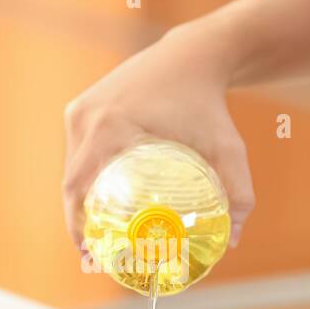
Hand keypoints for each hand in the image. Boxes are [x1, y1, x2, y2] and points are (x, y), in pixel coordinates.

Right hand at [62, 20, 255, 250]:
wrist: (192, 55)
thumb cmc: (209, 103)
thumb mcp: (228, 148)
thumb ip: (238, 192)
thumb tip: (234, 239)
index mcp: (110, 127)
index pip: (79, 187)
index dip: (77, 225)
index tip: (88, 253)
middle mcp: (87, 116)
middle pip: (71, 181)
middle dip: (77, 220)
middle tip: (94, 253)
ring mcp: (81, 108)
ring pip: (71, 165)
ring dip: (78, 199)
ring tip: (93, 232)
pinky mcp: (82, 105)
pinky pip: (78, 150)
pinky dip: (84, 176)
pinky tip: (95, 199)